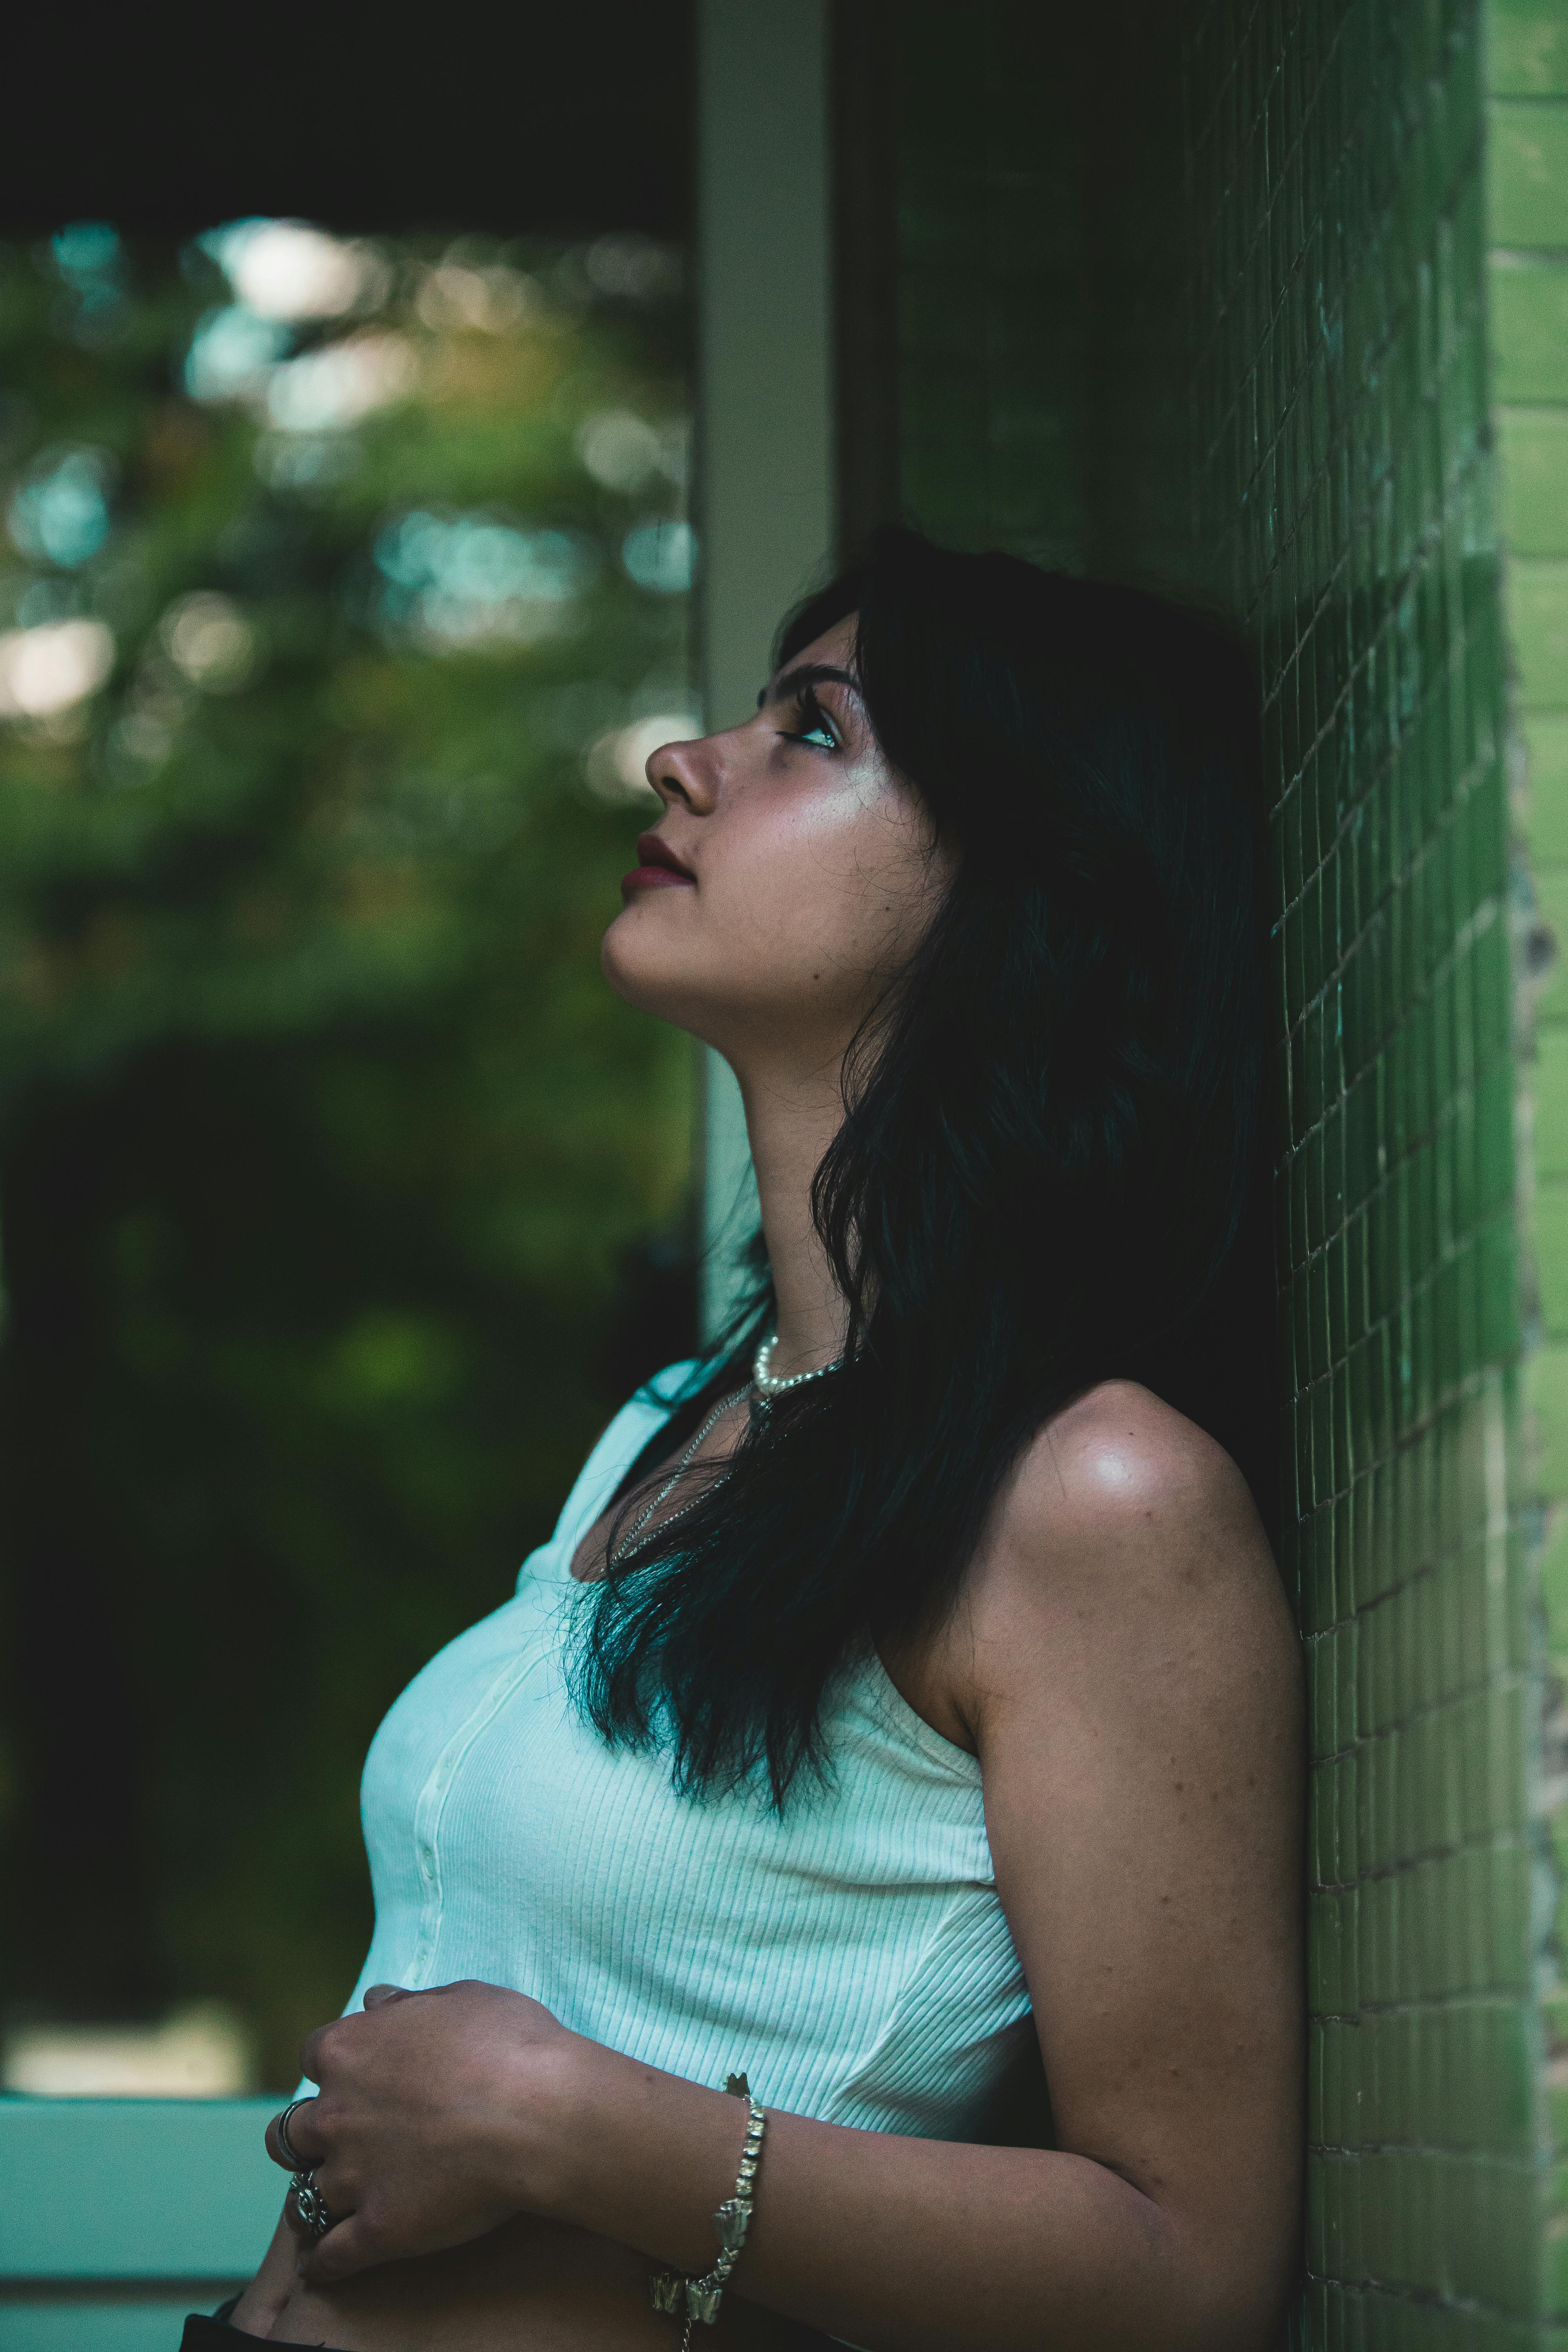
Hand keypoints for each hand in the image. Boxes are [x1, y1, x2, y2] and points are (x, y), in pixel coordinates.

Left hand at [265, 1980, 582, 2284]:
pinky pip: (330, 2256)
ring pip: (305, 2197)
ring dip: (321, 2198)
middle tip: (342, 2143)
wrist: (539, 2112)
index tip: (357, 2076)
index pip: (313, 2055)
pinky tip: (326, 2266)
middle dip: (311, 2137)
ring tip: (334, 2208)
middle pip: (289, 2133)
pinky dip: (325, 2262)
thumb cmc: (509, 2044)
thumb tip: (375, 2002)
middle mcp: (335, 2113)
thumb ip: (407, 2004)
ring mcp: (352, 2175)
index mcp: (349, 2050)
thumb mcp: (459, 1999)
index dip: (336, 2067)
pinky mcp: (376, 2229)